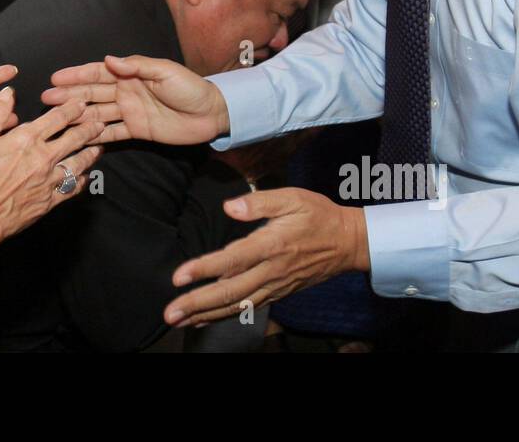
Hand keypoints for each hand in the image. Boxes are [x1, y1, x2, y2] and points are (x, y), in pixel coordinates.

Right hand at [0, 87, 104, 246]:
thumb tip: (9, 93)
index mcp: (27, 139)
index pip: (57, 119)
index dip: (72, 109)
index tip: (81, 104)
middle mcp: (44, 157)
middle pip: (74, 139)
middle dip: (89, 129)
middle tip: (100, 123)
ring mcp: (49, 180)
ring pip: (78, 163)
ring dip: (90, 154)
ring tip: (99, 148)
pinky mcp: (49, 200)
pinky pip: (71, 189)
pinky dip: (81, 182)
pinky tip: (85, 178)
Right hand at [42, 54, 228, 146]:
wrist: (212, 113)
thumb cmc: (191, 87)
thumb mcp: (165, 71)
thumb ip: (137, 66)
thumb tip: (110, 60)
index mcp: (132, 74)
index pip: (99, 73)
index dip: (77, 75)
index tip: (56, 77)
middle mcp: (126, 92)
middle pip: (92, 93)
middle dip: (69, 95)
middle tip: (47, 99)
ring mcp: (129, 112)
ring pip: (97, 113)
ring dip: (77, 115)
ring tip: (56, 118)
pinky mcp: (136, 131)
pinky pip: (112, 133)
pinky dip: (95, 135)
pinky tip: (78, 137)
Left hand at [163, 189, 369, 327]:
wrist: (348, 243)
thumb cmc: (318, 215)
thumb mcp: (293, 198)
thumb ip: (260, 202)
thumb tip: (228, 206)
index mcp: (272, 245)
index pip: (232, 260)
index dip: (204, 269)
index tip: (178, 277)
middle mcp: (271, 270)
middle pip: (230, 291)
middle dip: (197, 304)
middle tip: (169, 313)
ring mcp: (275, 286)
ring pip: (237, 305)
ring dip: (206, 315)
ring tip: (179, 320)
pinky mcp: (278, 292)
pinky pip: (248, 308)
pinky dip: (224, 316)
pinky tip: (204, 319)